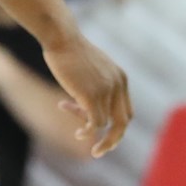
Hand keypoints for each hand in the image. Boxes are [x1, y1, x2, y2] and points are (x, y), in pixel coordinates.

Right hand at [41, 33, 132, 157]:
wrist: (60, 37)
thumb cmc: (66, 48)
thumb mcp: (87, 66)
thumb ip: (94, 81)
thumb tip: (84, 97)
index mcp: (120, 78)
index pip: (125, 109)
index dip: (112, 121)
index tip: (95, 125)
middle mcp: (118, 85)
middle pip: (124, 121)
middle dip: (113, 138)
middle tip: (99, 149)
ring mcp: (106, 91)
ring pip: (107, 124)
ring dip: (93, 134)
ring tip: (79, 136)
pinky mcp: (91, 95)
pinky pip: (95, 123)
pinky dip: (87, 131)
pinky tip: (79, 133)